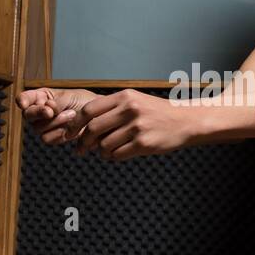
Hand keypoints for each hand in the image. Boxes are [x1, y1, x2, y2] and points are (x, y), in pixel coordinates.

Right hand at [16, 86, 97, 145]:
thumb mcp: (70, 96)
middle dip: (38, 112)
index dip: (22, 100)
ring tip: (71, 115)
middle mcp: (39, 112)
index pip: (25, 98)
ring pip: (38, 128)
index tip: (24, 103)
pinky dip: (59, 133)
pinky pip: (48, 138)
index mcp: (41, 97)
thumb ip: (57, 102)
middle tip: (50, 111)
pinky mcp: (53, 137)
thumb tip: (48, 108)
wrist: (98, 117)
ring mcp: (45, 126)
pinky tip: (70, 128)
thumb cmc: (84, 102)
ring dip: (55, 122)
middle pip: (28, 115)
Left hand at [64, 89, 194, 160]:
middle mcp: (130, 110)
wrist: (186, 121)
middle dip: (82, 141)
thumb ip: (112, 109)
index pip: (89, 110)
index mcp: (124, 97)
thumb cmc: (157, 113)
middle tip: (80, 149)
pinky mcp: (144, 144)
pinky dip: (112, 157)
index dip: (74, 124)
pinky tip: (116, 155)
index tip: (69, 133)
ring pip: (104, 144)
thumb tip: (83, 125)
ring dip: (100, 152)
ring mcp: (137, 127)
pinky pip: (118, 155)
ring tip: (105, 151)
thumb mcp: (135, 101)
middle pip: (93, 128)